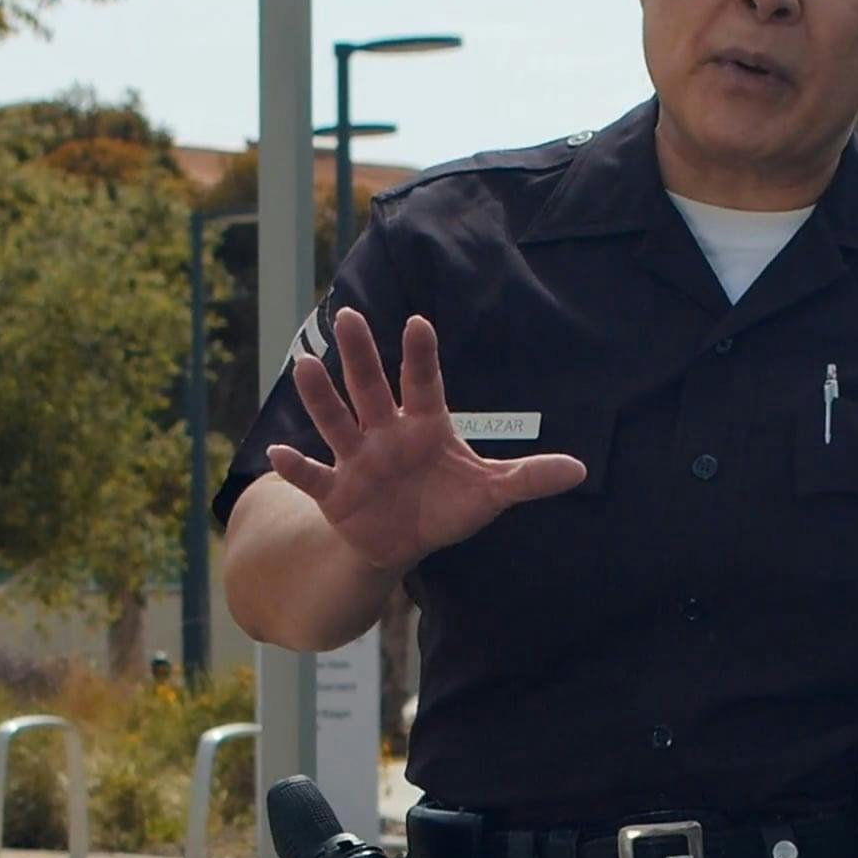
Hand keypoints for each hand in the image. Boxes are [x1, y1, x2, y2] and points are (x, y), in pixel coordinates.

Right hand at [267, 307, 587, 571]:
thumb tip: (579, 470)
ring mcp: (356, 460)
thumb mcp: (490, 493)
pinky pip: (313, 478)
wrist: (404, 542)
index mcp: (424, 425)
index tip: (419, 322)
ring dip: (320, 397)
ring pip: (335, 421)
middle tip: (348, 315)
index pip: (423, 383)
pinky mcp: (336, 493)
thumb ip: (527, 478)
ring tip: (305, 366)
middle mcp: (385, 433)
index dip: (420, 356)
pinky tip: (277, 454)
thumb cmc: (447, 505)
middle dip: (360, 355)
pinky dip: (296, 468)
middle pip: (370, 388)